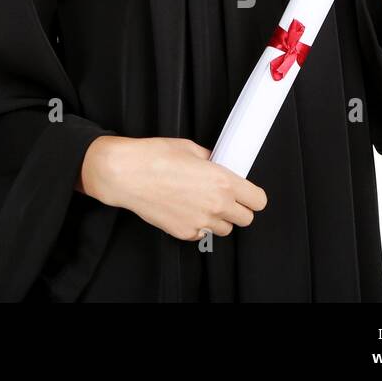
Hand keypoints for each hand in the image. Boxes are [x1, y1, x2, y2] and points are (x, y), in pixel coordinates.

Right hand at [79, 136, 266, 239]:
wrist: (124, 174)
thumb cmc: (152, 157)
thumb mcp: (187, 147)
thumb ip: (210, 159)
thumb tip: (217, 163)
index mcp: (221, 181)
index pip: (258, 200)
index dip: (253, 195)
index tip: (247, 192)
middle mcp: (215, 205)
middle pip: (246, 219)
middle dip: (238, 207)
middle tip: (224, 196)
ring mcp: (200, 222)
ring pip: (224, 229)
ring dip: (219, 218)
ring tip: (201, 201)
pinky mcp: (184, 232)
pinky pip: (202, 233)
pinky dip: (198, 224)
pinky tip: (185, 208)